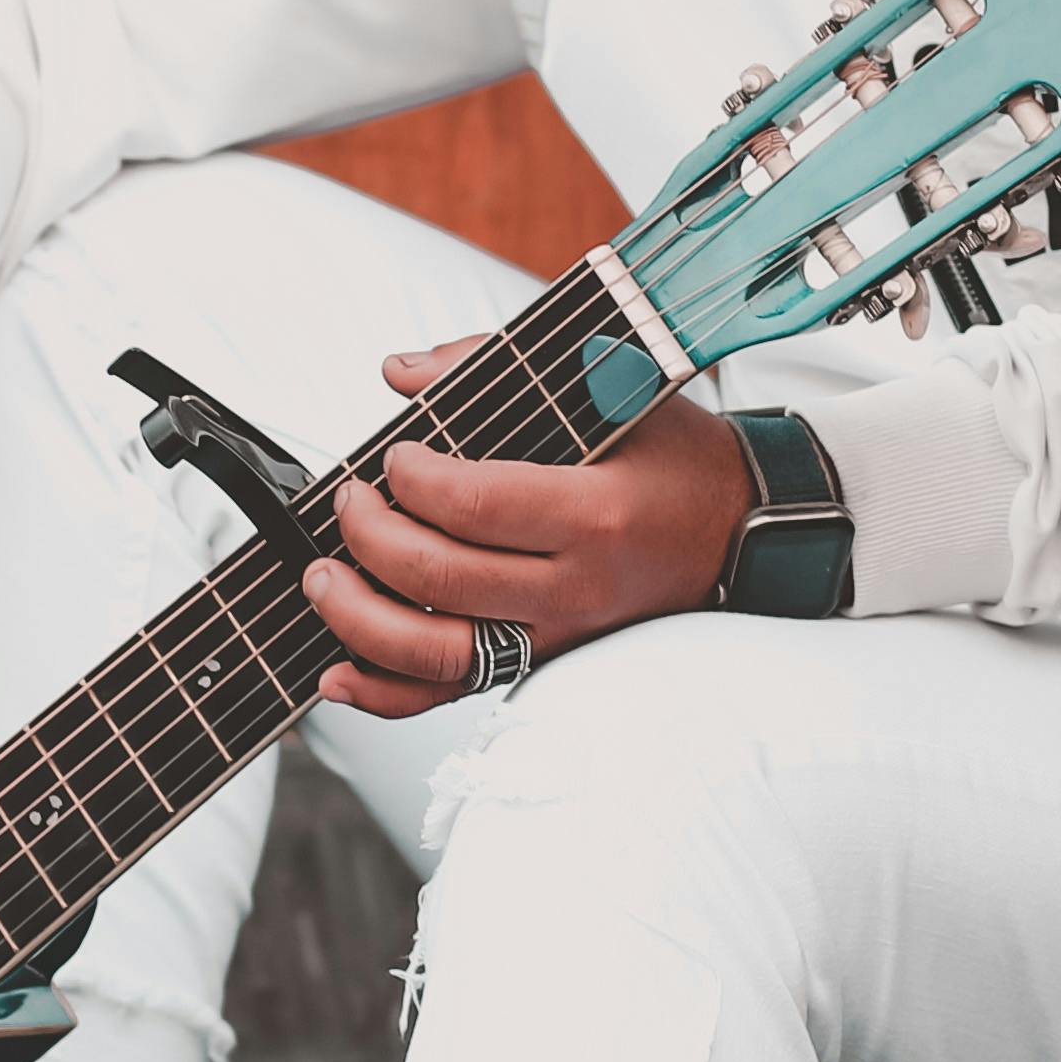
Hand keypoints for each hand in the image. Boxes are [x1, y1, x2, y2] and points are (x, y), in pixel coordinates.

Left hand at [302, 338, 759, 719]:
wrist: (737, 528)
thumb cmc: (673, 456)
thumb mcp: (609, 388)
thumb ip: (496, 366)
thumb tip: (399, 373)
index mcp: (595, 515)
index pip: (477, 507)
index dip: (413, 482)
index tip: (391, 458)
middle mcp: (576, 587)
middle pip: (443, 580)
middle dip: (371, 539)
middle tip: (349, 502)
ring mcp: (558, 634)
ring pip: (438, 654)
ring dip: (361, 620)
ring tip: (322, 579)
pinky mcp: (542, 662)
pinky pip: (453, 694)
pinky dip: (386, 693)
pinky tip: (337, 672)